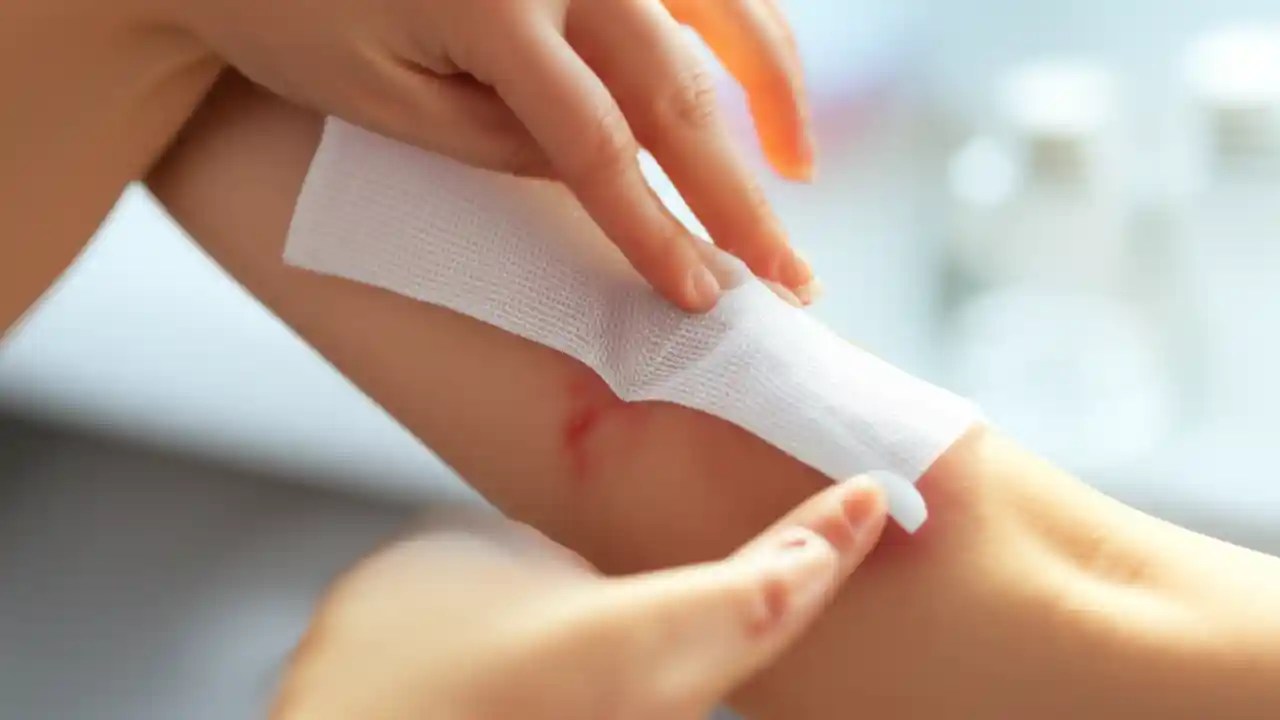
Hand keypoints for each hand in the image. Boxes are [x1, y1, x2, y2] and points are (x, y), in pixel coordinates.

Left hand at [178, 0, 815, 311]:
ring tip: (799, 170)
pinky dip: (738, 25)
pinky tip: (750, 77)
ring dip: (770, 90)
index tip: (702, 296)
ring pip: (719, 11)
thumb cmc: (290, 15)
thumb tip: (602, 169)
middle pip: (676, 90)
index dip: (656, 229)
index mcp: (498, 7)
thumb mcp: (382, 100)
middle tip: (789, 274)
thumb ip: (500, 139)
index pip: (599, 145)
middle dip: (739, 192)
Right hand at [271, 479, 885, 718]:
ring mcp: (637, 716)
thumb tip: (566, 569)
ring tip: (798, 541)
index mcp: (632, 640)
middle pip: (764, 631)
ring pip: (723, 659)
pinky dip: (708, 629)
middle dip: (815, 568)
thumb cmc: (396, 675)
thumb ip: (535, 555)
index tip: (873, 496)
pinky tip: (696, 600)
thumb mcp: (461, 566)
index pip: (765, 589)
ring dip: (766, 598)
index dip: (826, 541)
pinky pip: (675, 675)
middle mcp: (653, 694)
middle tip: (862, 511)